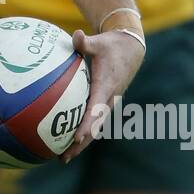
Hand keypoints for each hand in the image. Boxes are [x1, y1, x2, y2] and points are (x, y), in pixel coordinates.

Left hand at [60, 28, 144, 162]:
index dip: (88, 123)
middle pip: (95, 127)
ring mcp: (109, 103)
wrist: (131, 49)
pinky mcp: (106, 104)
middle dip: (80, 143)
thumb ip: (86, 42)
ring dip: (81, 144)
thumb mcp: (100, 41)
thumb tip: (76, 35)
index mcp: (107, 86)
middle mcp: (109, 99)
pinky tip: (67, 143)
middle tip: (64, 157)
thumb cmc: (112, 44)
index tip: (77, 136)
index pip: (96, 108)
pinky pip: (94, 122)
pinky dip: (83, 134)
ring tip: (62, 158)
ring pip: (95, 128)